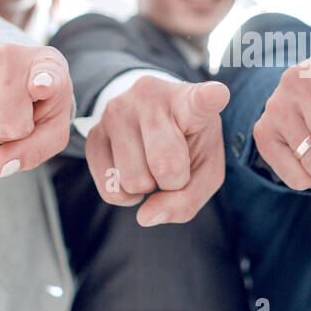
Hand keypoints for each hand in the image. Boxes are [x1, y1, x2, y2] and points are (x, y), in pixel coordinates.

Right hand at [0, 43, 71, 175]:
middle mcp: (9, 56)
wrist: (14, 79)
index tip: (43, 86)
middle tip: (17, 120)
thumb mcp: (52, 129)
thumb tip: (0, 167)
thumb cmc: (40, 105)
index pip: (46, 75)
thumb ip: (35, 150)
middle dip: (9, 136)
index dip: (44, 82)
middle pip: (3, 126)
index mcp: (48, 65)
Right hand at [84, 76, 229, 226]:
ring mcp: (117, 110)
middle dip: (173, 182)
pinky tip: (133, 171)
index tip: (217, 94)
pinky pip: (109, 188)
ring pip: (132, 180)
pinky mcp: (93, 131)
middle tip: (174, 165)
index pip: (200, 100)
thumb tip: (144, 216)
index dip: (209, 98)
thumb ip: (188, 199)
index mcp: (189, 101)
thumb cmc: (188, 144)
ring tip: (151, 162)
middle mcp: (150, 96)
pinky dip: (125, 195)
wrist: (153, 119)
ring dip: (147, 187)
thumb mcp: (204, 169)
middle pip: (165, 165)